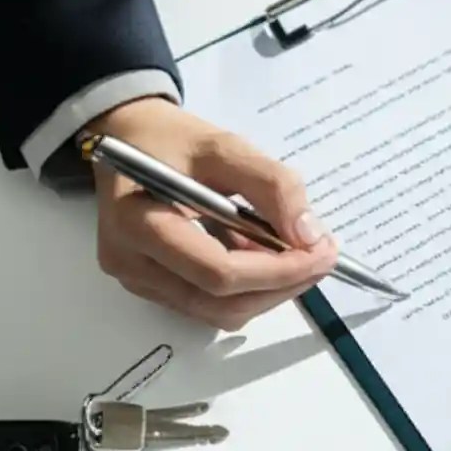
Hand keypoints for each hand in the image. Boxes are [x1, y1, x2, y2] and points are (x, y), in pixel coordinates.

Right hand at [85, 98, 336, 330]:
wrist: (127, 138)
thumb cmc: (172, 140)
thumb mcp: (226, 147)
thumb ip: (272, 186)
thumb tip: (309, 235)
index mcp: (138, 224)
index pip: (217, 272)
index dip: (278, 271)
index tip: (322, 252)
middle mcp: (131, 264)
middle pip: (220, 303)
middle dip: (281, 285)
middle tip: (321, 256)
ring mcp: (137, 280)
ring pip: (217, 312)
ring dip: (267, 289)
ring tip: (294, 253)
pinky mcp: (150, 286)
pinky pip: (207, 302)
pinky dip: (246, 287)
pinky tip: (261, 255)